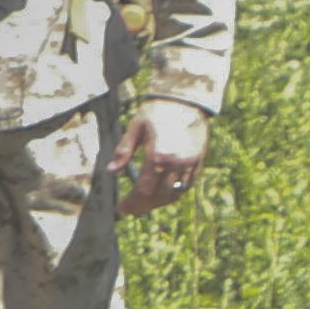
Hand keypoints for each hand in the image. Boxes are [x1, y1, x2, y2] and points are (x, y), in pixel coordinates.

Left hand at [114, 98, 208, 216]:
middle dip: (142, 206)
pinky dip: (174, 193)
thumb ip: (123, 150)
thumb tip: (111, 171)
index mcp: (158, 155)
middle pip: (158, 196)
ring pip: (174, 194)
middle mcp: (176, 163)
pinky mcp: (198, 161)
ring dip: (158, 202)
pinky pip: (187, 185)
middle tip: (131, 209)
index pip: (143, 190)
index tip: (121, 209)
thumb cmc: (156, 111)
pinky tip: (162, 194)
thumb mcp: (135, 127)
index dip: (131, 203)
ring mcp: (189, 163)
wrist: (186, 99)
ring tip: (144, 202)